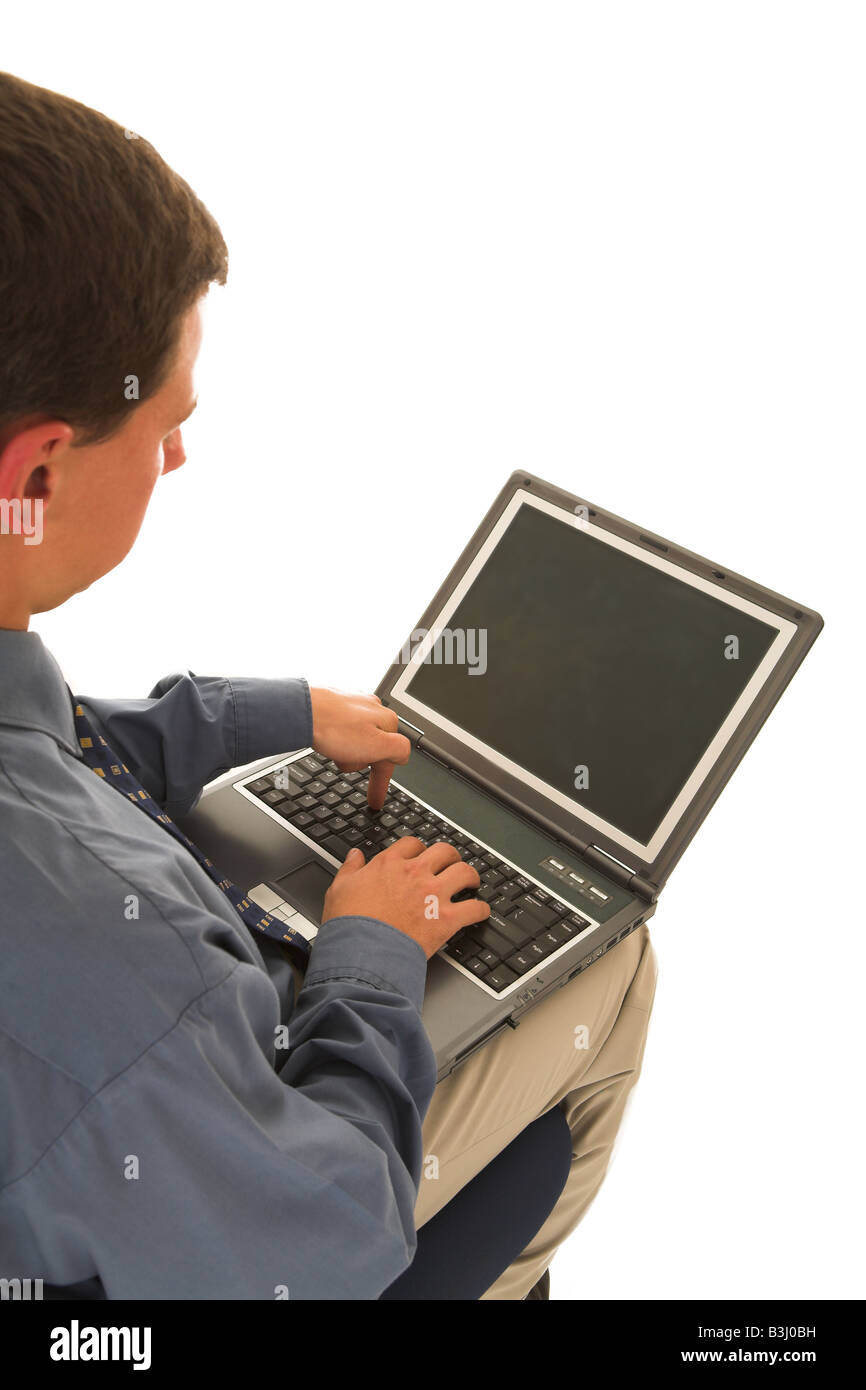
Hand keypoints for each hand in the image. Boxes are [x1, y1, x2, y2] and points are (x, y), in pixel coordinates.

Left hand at [309, 687, 410, 808]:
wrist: (303, 711)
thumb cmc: (335, 728)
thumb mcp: (377, 746)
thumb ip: (399, 750)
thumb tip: (403, 755)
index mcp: (387, 721)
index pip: (392, 757)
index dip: (381, 782)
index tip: (375, 800)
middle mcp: (373, 709)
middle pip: (372, 749)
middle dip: (359, 762)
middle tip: (343, 762)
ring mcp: (354, 704)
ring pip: (355, 740)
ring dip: (345, 751)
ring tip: (332, 749)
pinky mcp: (336, 704)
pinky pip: (340, 729)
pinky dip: (334, 739)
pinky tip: (326, 740)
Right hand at [322, 837, 491, 958]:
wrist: (362, 952)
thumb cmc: (349, 924)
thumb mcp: (339, 888)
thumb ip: (350, 869)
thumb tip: (355, 855)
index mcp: (390, 864)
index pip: (412, 844)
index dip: (419, 849)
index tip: (420, 856)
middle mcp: (416, 873)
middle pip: (444, 852)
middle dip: (450, 856)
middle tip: (451, 864)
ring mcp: (434, 894)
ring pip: (464, 872)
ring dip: (470, 877)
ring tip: (471, 882)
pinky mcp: (447, 919)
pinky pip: (474, 908)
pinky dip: (481, 910)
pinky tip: (481, 912)